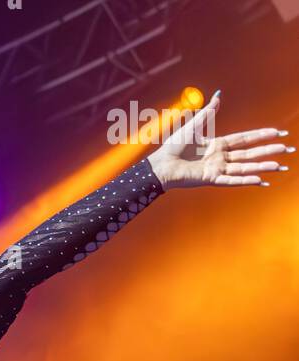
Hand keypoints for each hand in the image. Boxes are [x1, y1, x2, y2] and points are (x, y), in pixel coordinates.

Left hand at [148, 92, 291, 190]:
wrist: (160, 164)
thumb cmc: (173, 146)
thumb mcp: (194, 125)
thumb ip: (209, 112)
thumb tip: (219, 95)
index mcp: (218, 145)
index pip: (245, 140)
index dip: (261, 136)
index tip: (278, 133)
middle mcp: (220, 158)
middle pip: (250, 154)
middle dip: (270, 151)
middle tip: (288, 149)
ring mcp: (217, 169)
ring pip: (245, 168)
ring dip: (263, 167)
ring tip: (280, 166)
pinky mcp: (210, 179)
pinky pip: (231, 180)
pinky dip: (245, 180)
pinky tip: (260, 180)